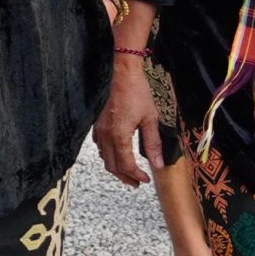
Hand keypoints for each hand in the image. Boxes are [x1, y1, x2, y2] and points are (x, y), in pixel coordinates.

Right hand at [93, 52, 163, 189]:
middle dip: (125, 176)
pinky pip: (100, 146)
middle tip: (136, 182)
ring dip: (116, 168)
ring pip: (104, 158)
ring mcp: (99, 130)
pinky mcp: (97, 124)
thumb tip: (157, 163)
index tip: (145, 179)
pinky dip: (108, 155)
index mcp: (119, 135)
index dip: (136, 175)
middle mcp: (106, 135)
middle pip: (112, 166)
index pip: (126, 165)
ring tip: (128, 172)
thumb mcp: (150, 118)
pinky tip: (116, 154)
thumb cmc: (136, 92)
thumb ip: (153, 143)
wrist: (120, 73)